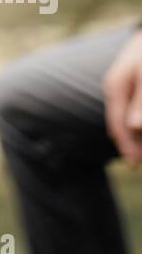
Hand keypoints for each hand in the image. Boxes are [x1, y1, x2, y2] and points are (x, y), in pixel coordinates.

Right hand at [104, 29, 141, 164]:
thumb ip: (141, 102)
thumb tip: (134, 127)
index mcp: (114, 88)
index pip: (118, 125)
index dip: (127, 147)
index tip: (135, 165)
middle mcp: (115, 90)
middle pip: (121, 125)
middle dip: (131, 145)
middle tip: (137, 163)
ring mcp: (121, 88)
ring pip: (126, 120)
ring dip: (134, 137)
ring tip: (138, 153)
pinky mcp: (130, 88)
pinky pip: (131, 111)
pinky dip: (135, 124)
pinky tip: (138, 131)